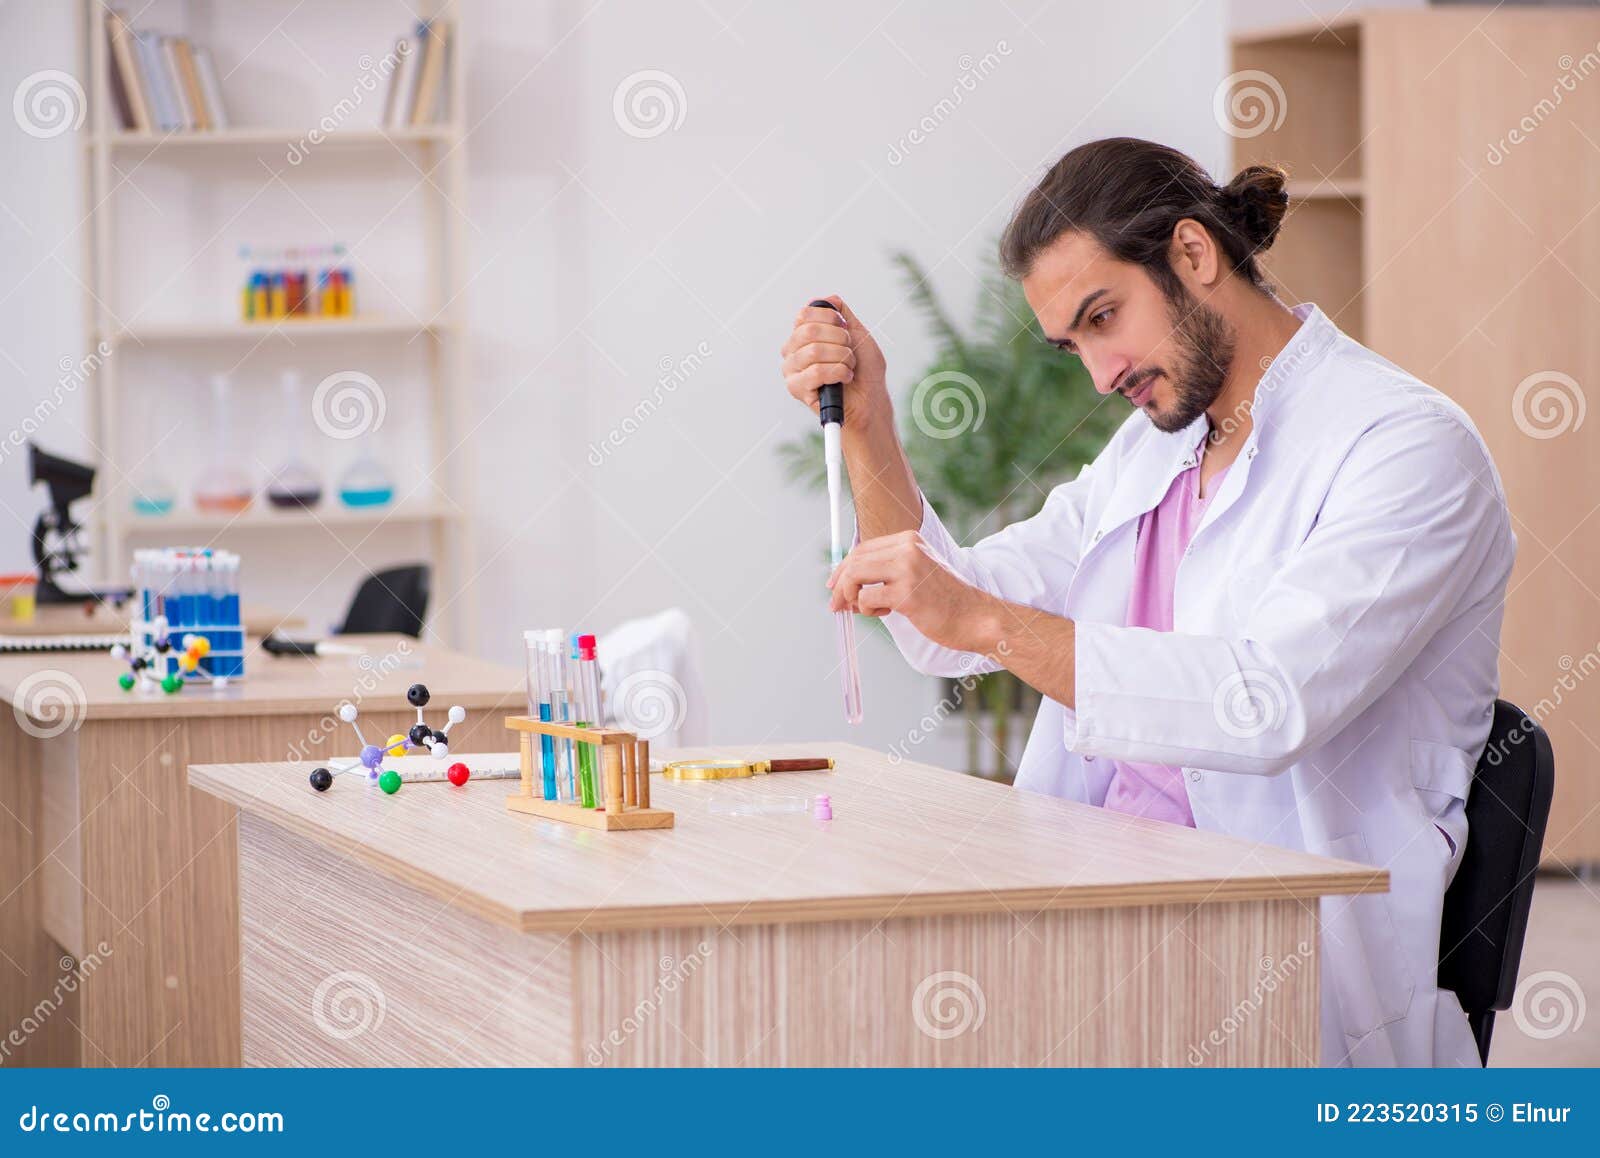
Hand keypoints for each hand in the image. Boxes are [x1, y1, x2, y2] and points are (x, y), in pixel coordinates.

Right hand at [780, 295, 889, 427]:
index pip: (806, 314)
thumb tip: (828, 299)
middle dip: (839, 339)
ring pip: (814, 351)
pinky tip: (845, 378)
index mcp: (804, 335)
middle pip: (809, 330)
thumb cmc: (865, 370)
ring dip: (842, 358)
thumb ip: (842, 314)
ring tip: (849, 367)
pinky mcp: (796, 388)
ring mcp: (792, 369)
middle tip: (850, 352)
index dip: (831, 319)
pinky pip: (816, 372)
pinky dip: (839, 372)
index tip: (846, 330)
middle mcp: (793, 350)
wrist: (871, 399)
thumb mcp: (858, 334)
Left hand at [827, 531, 993, 652]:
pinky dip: (868, 610)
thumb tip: (845, 581)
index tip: (834, 586)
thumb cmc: (945, 600)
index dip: (843, 568)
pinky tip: (887, 613)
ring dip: (852, 598)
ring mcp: (907, 570)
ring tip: (868, 610)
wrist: (975, 617)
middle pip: (854, 561)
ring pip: (855, 577)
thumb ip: (887, 569)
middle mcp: (907, 549)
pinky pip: (866, 599)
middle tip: (836, 606)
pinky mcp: (907, 594)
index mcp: (909, 540)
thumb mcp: (917, 572)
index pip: (862, 548)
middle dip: (839, 586)